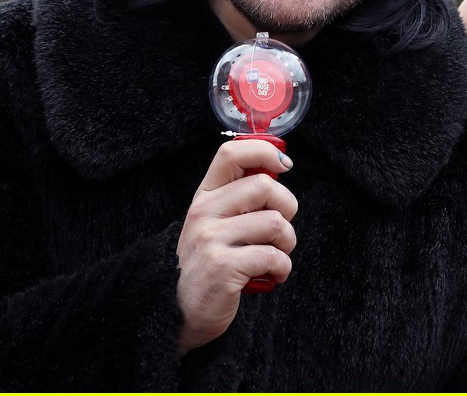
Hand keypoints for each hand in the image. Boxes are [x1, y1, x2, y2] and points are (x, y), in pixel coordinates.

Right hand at [175, 139, 297, 356]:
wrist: (178, 314)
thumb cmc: (208, 266)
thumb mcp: (214, 224)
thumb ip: (238, 198)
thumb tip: (278, 168)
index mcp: (204, 197)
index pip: (231, 152)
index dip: (264, 151)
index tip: (284, 166)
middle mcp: (204, 213)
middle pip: (264, 186)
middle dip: (287, 208)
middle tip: (279, 231)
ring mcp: (210, 240)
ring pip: (275, 223)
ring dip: (287, 243)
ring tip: (275, 256)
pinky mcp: (222, 268)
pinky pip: (273, 256)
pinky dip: (282, 268)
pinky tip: (271, 275)